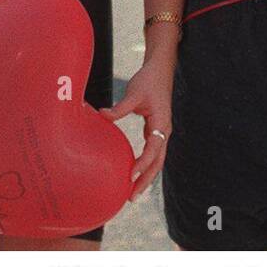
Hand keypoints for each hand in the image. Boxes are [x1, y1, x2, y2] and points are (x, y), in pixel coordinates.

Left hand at [100, 56, 173, 198]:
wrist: (160, 69)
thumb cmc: (148, 80)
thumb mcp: (133, 92)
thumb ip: (120, 108)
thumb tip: (101, 115)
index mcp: (162, 124)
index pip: (154, 150)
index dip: (143, 164)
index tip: (131, 176)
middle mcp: (164, 131)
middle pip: (157, 162)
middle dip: (146, 181)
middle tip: (131, 197)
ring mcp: (161, 132)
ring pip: (156, 160)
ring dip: (146, 176)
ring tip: (132, 192)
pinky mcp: (156, 129)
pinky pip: (152, 152)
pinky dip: (144, 164)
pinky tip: (133, 172)